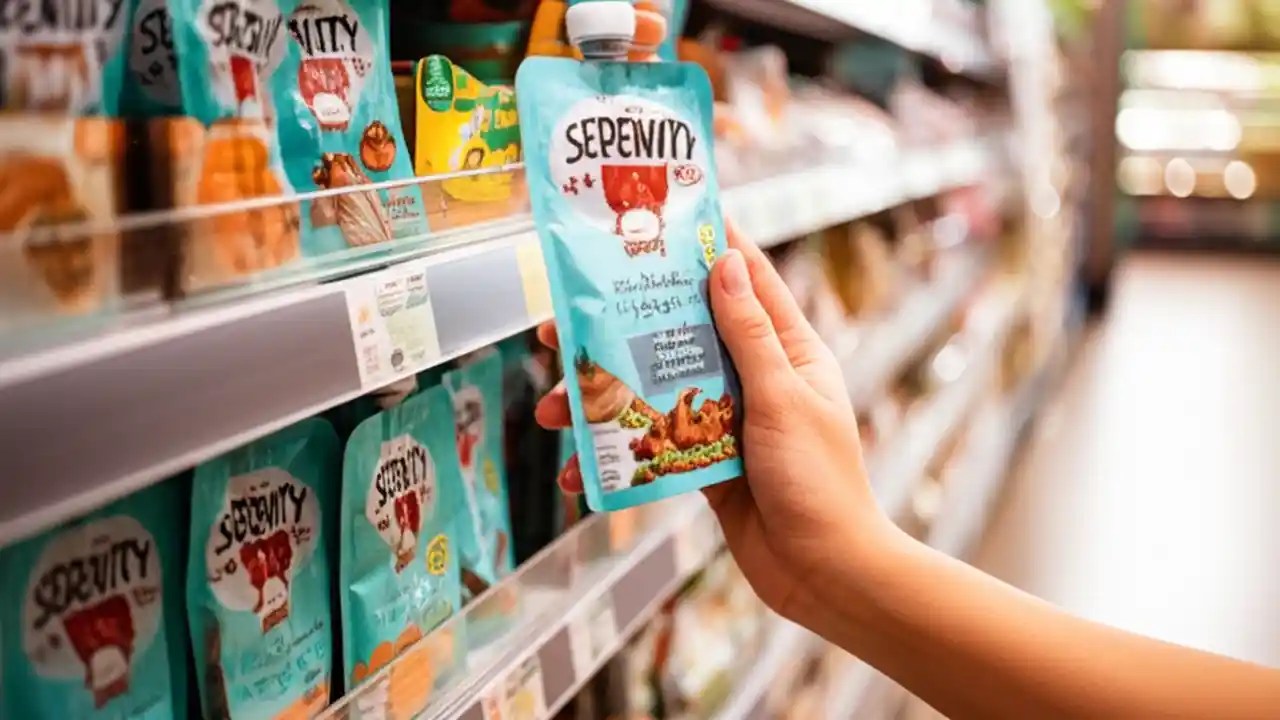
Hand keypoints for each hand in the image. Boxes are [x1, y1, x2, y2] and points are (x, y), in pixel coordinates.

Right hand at [534, 226, 896, 629]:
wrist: (824, 572)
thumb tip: (726, 263)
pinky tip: (581, 467)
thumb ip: (749, 334)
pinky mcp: (707, 463)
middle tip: (564, 322)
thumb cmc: (819, 482)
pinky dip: (620, 453)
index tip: (666, 218)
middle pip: (682, 335)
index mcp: (788, 351)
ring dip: (606, 398)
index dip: (711, 245)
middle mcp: (756, 378)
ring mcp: (729, 421)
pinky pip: (657, 444)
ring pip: (658, 390)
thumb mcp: (782, 398)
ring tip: (555, 405)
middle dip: (623, 328)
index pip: (748, 280)